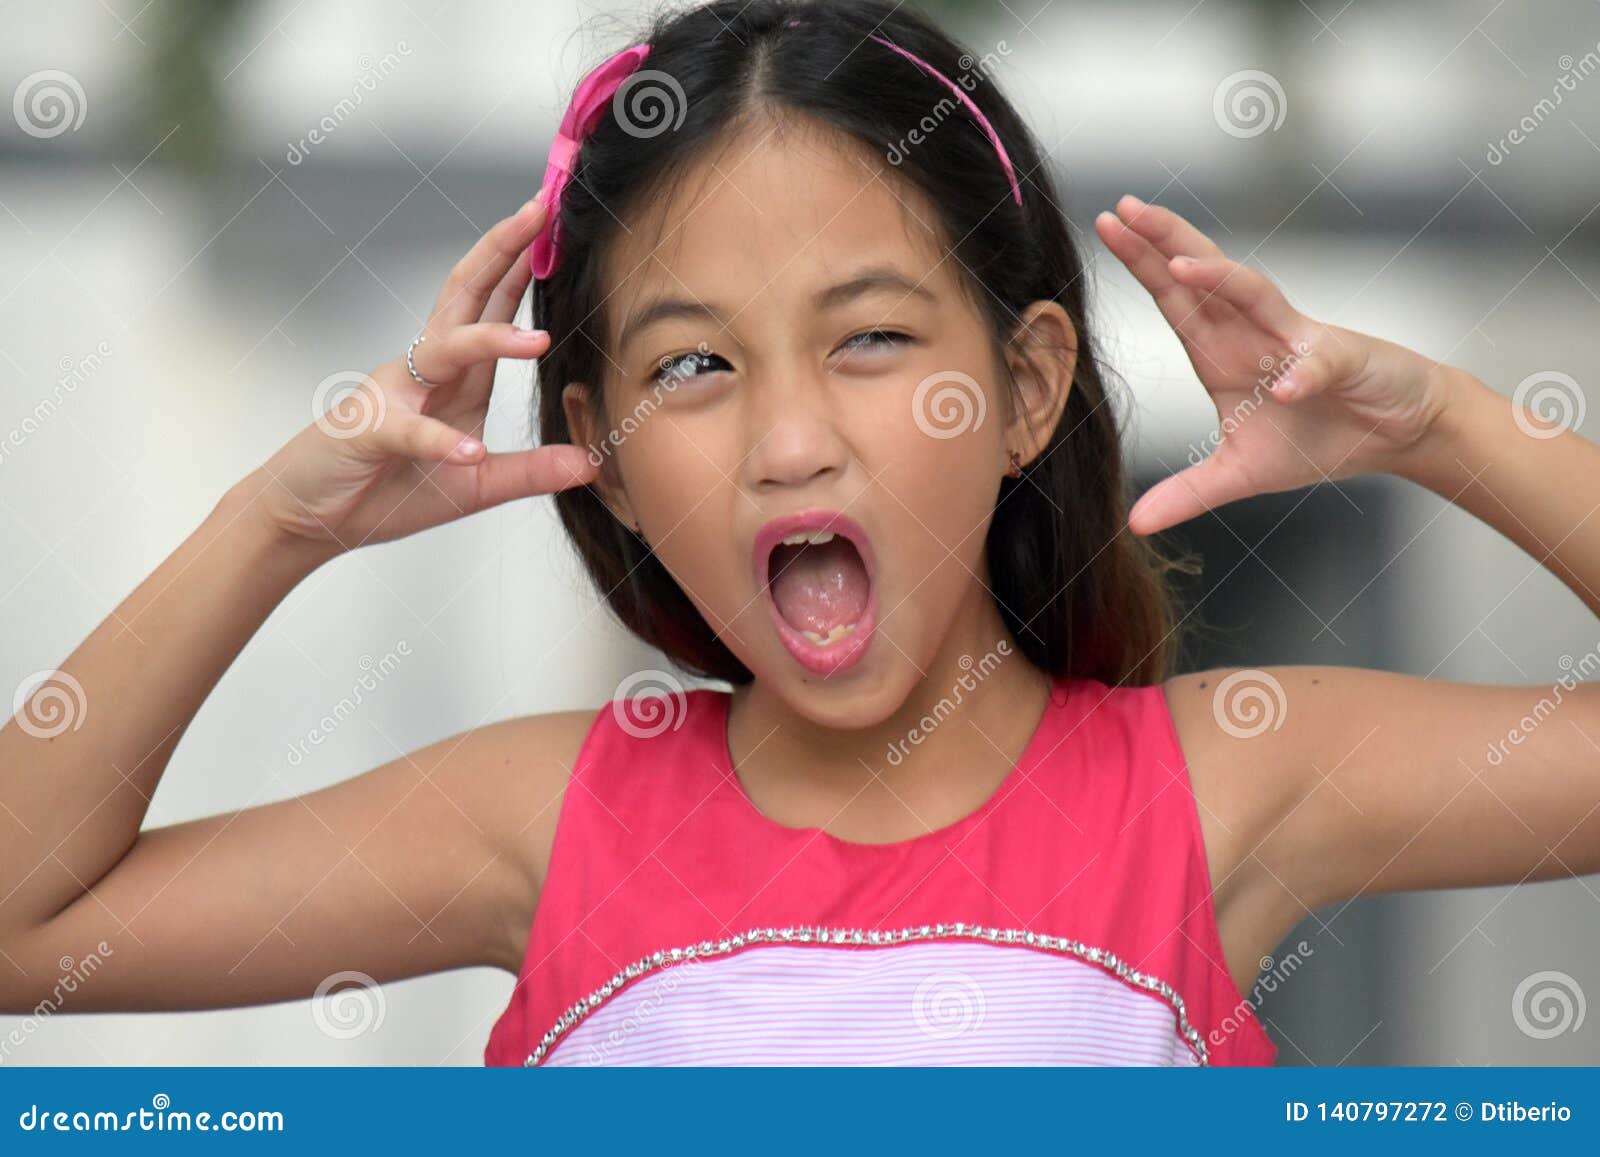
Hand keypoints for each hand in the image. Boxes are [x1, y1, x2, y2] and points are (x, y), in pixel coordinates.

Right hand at [244, 196, 598, 552]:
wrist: (312, 514)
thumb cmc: (388, 488)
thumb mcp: (476, 485)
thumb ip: (531, 471)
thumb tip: (592, 463)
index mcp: (457, 375)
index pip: (493, 305)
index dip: (522, 265)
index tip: (556, 223)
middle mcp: (425, 371)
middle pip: (465, 296)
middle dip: (502, 253)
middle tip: (537, 212)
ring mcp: (394, 396)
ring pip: (442, 351)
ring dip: (489, 342)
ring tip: (537, 342)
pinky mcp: (368, 433)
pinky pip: (409, 432)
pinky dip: (439, 442)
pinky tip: (469, 452)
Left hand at [1095, 194, 1455, 535]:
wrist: (1396, 432)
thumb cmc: (1318, 437)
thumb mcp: (1240, 475)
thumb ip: (1188, 494)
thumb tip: (1134, 524)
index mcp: (1221, 352)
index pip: (1173, 301)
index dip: (1140, 265)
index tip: (1106, 227)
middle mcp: (1253, 333)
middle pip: (1203, 279)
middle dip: (1164, 243)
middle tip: (1125, 210)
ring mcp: (1297, 342)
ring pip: (1254, 297)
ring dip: (1219, 280)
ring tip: (1180, 265)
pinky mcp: (1343, 361)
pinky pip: (1318, 364)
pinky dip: (1303, 372)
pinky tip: (1285, 385)